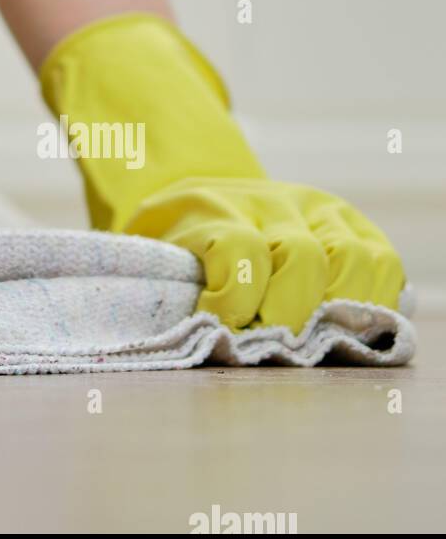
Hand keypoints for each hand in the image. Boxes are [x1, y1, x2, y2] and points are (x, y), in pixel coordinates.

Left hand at [123, 176, 403, 332]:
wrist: (198, 194)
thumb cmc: (174, 242)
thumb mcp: (154, 257)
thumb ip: (172, 291)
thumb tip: (205, 342)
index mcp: (211, 207)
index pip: (238, 250)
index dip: (233, 302)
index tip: (219, 329)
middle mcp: (269, 201)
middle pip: (302, 257)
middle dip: (289, 315)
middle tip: (271, 344)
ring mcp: (316, 209)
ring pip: (354, 258)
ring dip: (336, 309)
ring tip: (309, 337)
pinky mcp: (353, 225)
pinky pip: (383, 263)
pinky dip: (371, 302)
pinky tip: (340, 325)